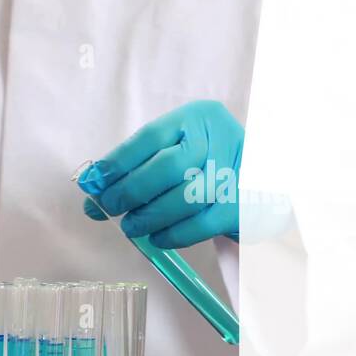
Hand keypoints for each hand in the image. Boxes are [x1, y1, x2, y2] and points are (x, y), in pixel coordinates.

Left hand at [79, 99, 242, 248]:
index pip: (151, 136)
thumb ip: (136, 169)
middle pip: (169, 167)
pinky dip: (174, 235)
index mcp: (198, 117)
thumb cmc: (209, 163)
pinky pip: (202, 225)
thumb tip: (92, 196)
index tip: (94, 182)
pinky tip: (157, 238)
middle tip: (111, 207)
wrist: (263, 180)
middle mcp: (220, 139)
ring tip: (132, 227)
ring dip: (151, 217)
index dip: (118, 161)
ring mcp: (235, 173)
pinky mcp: (242, 205)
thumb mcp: (176, 150)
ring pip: (186, 198)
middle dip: (132, 191)